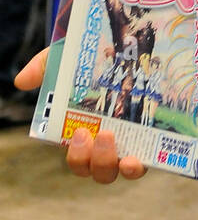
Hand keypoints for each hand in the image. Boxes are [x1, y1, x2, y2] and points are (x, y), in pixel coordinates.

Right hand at [14, 48, 145, 183]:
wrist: (127, 49)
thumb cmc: (89, 63)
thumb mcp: (63, 62)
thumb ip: (43, 69)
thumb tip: (22, 81)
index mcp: (85, 136)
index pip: (79, 160)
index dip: (78, 156)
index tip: (80, 134)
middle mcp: (108, 147)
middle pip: (99, 170)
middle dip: (96, 159)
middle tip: (97, 134)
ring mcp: (131, 144)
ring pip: (121, 170)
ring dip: (116, 160)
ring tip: (113, 137)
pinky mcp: (153, 140)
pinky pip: (149, 162)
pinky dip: (142, 164)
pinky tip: (137, 158)